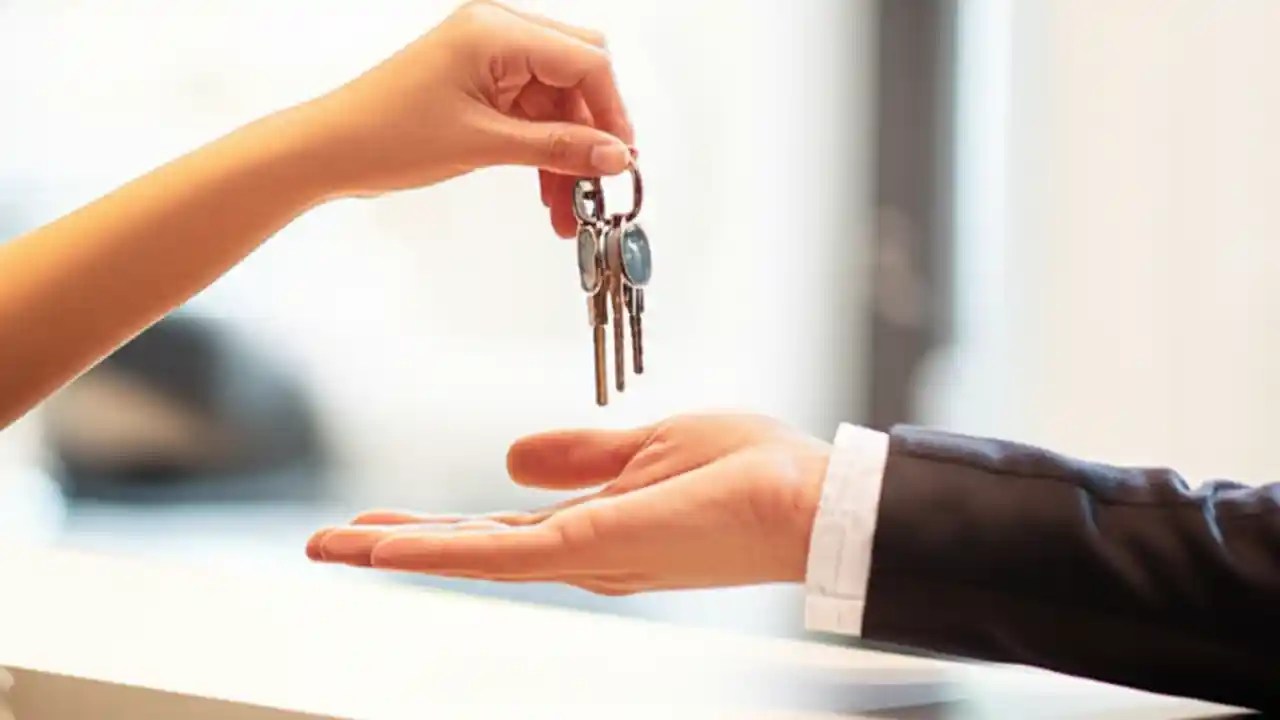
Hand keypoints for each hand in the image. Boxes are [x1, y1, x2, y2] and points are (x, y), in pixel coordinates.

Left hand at [296, 0, 633, 235]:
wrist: (330, 149)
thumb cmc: (385, 134)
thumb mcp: (484, 144)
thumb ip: (557, 147)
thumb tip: (612, 154)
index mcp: (496, 29)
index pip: (585, 61)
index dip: (611, 112)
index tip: (621, 158)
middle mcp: (496, 33)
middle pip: (577, 76)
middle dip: (592, 132)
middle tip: (600, 181)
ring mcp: (488, 59)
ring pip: (557, 102)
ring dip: (568, 152)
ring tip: (570, 208)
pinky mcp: (480, 85)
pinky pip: (531, 114)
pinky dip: (543, 150)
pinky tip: (550, 192)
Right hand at [306, 414, 830, 594]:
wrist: (807, 499)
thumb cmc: (750, 473)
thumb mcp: (648, 447)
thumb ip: (579, 455)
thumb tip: (511, 455)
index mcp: (595, 526)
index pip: (497, 531)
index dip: (436, 528)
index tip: (382, 525)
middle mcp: (581, 553)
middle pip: (471, 551)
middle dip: (398, 548)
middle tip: (330, 545)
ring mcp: (583, 556)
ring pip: (472, 558)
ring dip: (398, 553)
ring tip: (333, 548)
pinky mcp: (592, 550)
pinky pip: (501, 555)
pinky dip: (441, 553)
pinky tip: (389, 551)